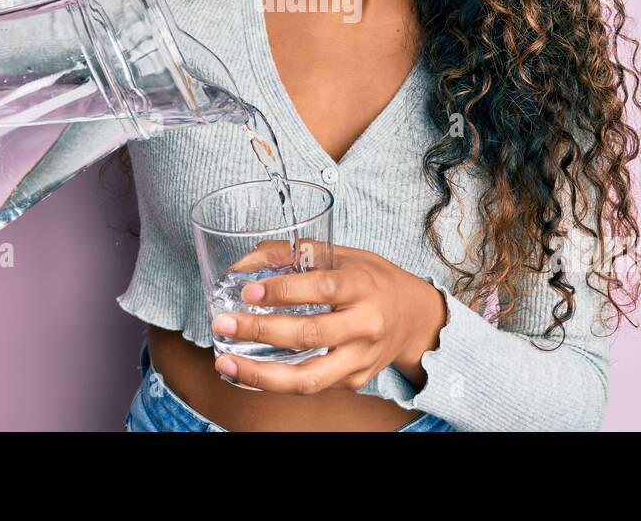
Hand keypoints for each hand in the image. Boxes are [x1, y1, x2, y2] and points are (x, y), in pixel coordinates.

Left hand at [209, 241, 447, 393]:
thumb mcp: (344, 255)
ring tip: (225, 363)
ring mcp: (361, 359)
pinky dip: (274, 383)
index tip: (248, 291)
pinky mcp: (355, 381)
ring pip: (309, 378)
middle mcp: (366, 325)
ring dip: (260, 374)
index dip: (284, 291)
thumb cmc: (374, 281)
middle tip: (223, 323)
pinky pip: (310, 387)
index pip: (323, 289)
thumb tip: (244, 261)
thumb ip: (296, 254)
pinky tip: (246, 373)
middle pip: (310, 334)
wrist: (416, 318)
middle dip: (260, 331)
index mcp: (363, 286)